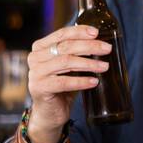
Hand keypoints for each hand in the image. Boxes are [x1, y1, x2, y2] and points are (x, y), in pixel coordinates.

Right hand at [26, 25, 109, 142]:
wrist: (50, 111)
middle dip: (89, 46)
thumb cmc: (63, 85)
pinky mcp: (39, 88)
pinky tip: (94, 81)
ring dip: (89, 63)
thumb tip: (103, 42)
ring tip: (105, 66)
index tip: (97, 32)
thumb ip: (78, 53)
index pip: (61, 34)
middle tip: (107, 49)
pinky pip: (63, 82)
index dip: (79, 31)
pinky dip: (81, 81)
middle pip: (66, 47)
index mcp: (41, 47)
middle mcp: (35, 58)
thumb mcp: (70, 66)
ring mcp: (35, 73)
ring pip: (66, 62)